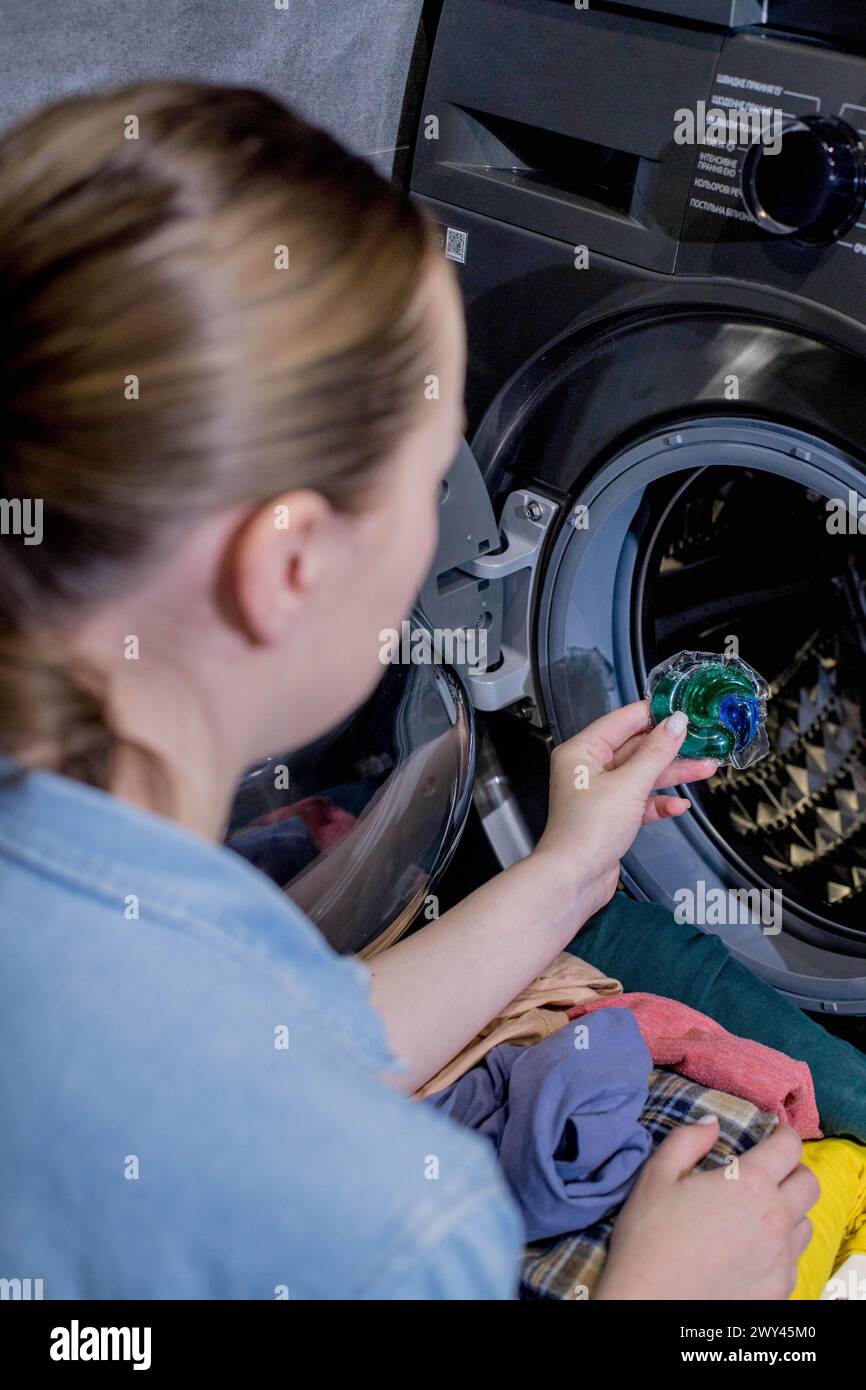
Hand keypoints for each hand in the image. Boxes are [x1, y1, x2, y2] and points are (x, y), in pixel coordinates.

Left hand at [532, 700, 716, 922]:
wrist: (574, 879)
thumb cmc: (587, 831)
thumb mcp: (629, 784)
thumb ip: (656, 753)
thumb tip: (676, 723)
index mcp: (582, 752)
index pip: (622, 721)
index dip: (653, 714)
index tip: (683, 710)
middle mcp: (588, 769)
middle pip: (635, 748)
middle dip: (670, 748)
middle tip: (702, 741)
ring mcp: (600, 794)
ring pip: (641, 775)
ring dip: (671, 774)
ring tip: (705, 768)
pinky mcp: (611, 817)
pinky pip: (640, 801)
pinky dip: (659, 802)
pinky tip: (679, 806)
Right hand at [595, 1119, 818, 1300]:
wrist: (649, 1303)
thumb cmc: (649, 1237)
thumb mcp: (656, 1174)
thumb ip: (687, 1139)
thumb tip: (712, 1123)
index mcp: (749, 1184)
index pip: (789, 1147)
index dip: (782, 1135)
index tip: (771, 1136)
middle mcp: (775, 1218)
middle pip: (809, 1184)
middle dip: (792, 1171)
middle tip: (768, 1172)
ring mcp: (781, 1258)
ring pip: (805, 1223)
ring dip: (789, 1211)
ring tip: (759, 1213)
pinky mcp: (778, 1289)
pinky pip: (793, 1260)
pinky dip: (780, 1248)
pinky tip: (752, 1249)